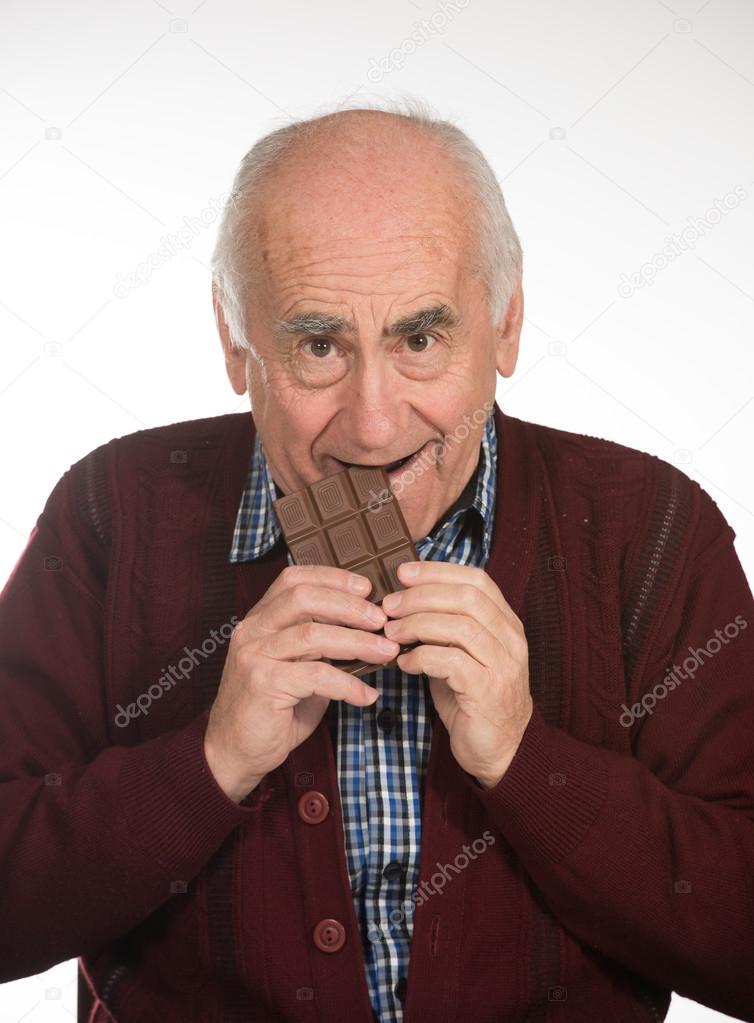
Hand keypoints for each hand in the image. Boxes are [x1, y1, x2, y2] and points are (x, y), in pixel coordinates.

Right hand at [204, 565, 399, 801]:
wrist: (234, 752)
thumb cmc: (271, 710)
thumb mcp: (297, 669)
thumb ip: (320, 648)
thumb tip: (368, 633)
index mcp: (259, 620)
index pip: (294, 579)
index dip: (332, 578)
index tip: (366, 587)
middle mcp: (252, 631)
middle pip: (304, 598)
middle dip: (350, 606)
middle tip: (381, 620)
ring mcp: (254, 655)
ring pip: (313, 634)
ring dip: (357, 642)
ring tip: (386, 652)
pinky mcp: (263, 684)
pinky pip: (316, 676)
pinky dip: (348, 685)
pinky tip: (366, 696)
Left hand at [381, 561, 531, 788]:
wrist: (501, 750)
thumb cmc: (472, 699)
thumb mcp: (461, 654)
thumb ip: (443, 627)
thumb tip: (400, 600)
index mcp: (506, 622)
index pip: (476, 579)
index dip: (438, 571)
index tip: (403, 572)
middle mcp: (511, 638)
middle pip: (466, 597)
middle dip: (421, 596)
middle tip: (389, 605)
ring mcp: (504, 664)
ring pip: (459, 626)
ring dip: (417, 625)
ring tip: (391, 634)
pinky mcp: (489, 690)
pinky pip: (451, 661)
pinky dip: (421, 657)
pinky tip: (404, 664)